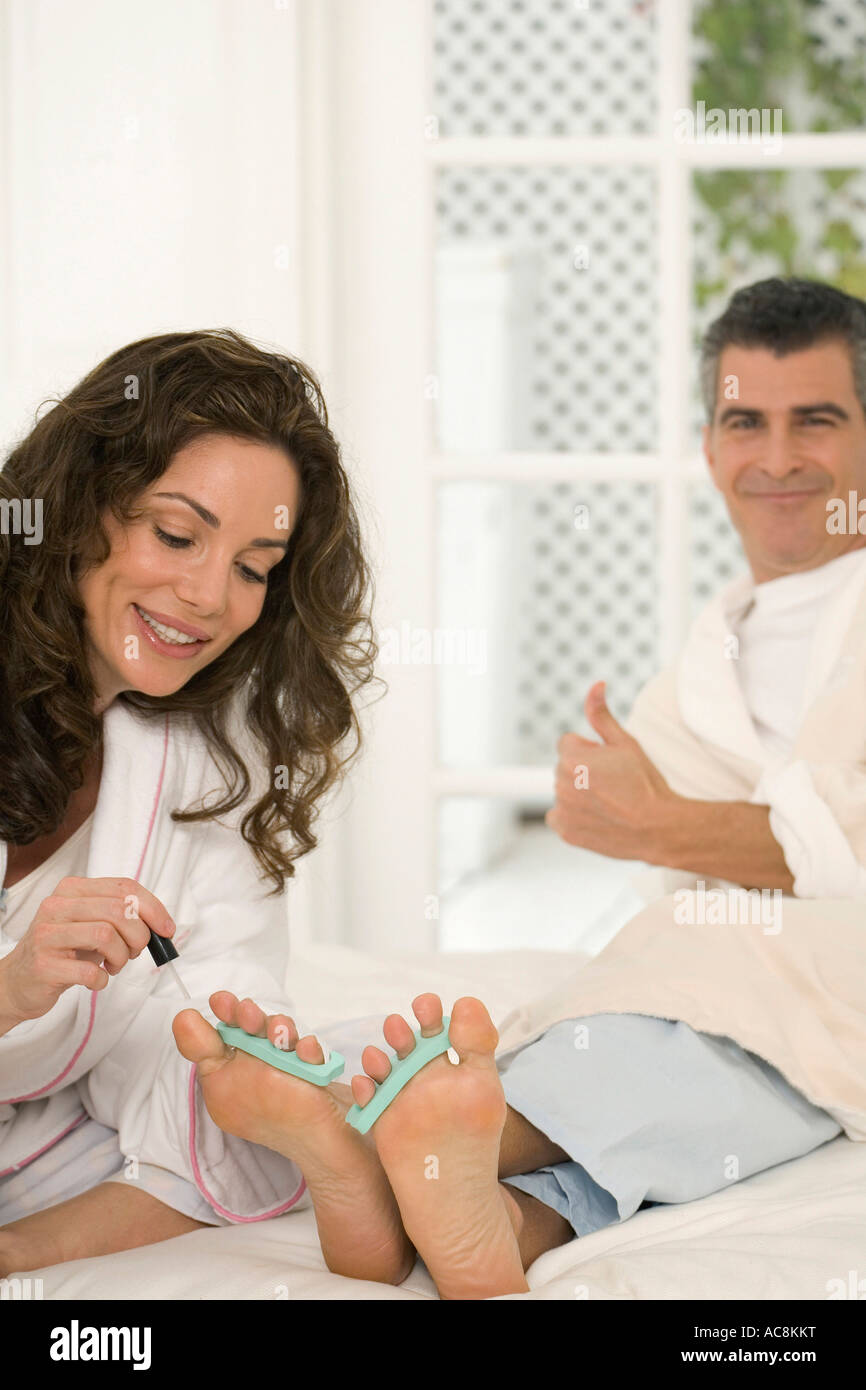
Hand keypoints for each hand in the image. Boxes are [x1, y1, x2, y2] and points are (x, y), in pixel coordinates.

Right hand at [0, 876, 174, 1029]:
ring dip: (122, 957)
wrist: (18, 981)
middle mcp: (57, 906)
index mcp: (72, 889)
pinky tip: (96, 979)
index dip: (153, 908)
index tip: (166, 929)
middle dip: (139, 936)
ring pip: (106, 936)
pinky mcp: (44, 965)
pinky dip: (102, 979)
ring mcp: (47, 934)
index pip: (124, 887)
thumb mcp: (89, 923)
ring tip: (115, 966)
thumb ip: (120, 916)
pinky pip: (89, 971)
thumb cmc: (63, 950)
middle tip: (135, 952)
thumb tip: (161, 925)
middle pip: (119, 911)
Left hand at [545, 680, 679, 860]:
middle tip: (613, 785)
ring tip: (609, 803)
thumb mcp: (625, 743)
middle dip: (583, 771)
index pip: (567, 743)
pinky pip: (559, 817)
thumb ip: (601, 714)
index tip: (609, 764)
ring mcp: (562, 809)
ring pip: (564, 791)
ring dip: (578, 794)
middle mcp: (561, 783)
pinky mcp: (565, 831)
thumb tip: (596, 684)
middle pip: (564, 767)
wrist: (658, 827)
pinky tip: (597, 818)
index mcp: (571, 757)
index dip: (591, 750)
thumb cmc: (645, 783)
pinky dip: (573, 817)